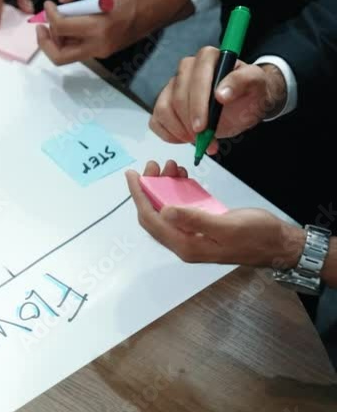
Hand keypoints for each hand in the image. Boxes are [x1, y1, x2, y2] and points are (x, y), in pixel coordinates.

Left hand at [37, 0, 191, 64]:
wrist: (160, 6)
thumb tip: (62, 0)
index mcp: (101, 26)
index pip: (62, 27)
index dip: (49, 15)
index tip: (49, 4)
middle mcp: (100, 45)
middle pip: (60, 56)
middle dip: (45, 42)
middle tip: (41, 26)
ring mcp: (103, 52)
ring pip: (68, 56)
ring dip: (57, 41)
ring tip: (57, 23)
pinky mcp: (105, 52)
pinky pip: (79, 51)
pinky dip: (70, 40)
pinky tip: (71, 25)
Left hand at [126, 160, 303, 267]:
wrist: (279, 244)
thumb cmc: (258, 236)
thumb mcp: (226, 226)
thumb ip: (194, 219)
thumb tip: (165, 211)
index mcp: (186, 246)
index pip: (151, 219)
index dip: (138, 197)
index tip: (132, 176)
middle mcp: (184, 243)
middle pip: (155, 214)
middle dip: (149, 188)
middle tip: (153, 166)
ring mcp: (192, 236)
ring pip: (167, 209)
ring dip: (163, 187)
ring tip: (169, 167)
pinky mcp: (201, 228)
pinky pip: (181, 208)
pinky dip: (177, 191)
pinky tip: (181, 178)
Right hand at [150, 48, 287, 154]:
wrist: (245, 106)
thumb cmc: (249, 93)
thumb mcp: (257, 84)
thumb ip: (243, 81)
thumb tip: (221, 93)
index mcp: (208, 58)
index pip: (197, 75)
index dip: (197, 102)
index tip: (203, 125)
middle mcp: (187, 70)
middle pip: (177, 95)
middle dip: (189, 121)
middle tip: (203, 139)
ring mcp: (173, 87)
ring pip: (163, 109)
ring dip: (179, 130)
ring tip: (198, 141)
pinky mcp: (165, 105)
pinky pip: (156, 120)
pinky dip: (169, 135)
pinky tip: (186, 139)